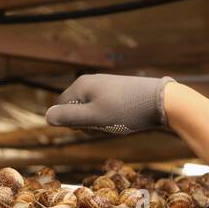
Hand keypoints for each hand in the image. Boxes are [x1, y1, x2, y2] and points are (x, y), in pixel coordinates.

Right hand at [45, 73, 175, 134]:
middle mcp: (91, 82)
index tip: (91, 125)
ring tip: (119, 122)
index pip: (61, 107)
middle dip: (88, 124)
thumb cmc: (126, 111)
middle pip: (77, 110)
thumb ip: (69, 117)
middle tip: (107, 125)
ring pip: (93, 112)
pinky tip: (127, 120)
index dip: (72, 122)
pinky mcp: (119, 93)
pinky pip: (106, 110)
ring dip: (101, 123)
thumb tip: (46, 116)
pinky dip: (113, 119)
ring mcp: (106, 86)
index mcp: (81, 84)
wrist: (162, 101)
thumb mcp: (94, 117)